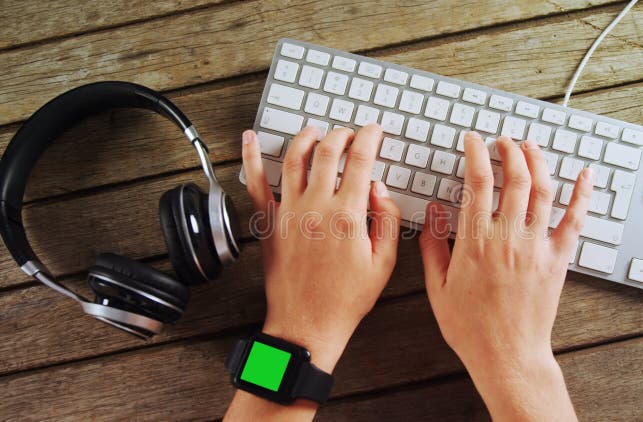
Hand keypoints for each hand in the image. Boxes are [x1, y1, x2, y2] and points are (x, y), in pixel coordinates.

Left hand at [226, 125, 399, 420]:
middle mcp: (316, 208)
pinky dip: (251, 157)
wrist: (307, 325)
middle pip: (327, 152)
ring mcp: (288, 213)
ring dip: (306, 137)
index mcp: (347, 216)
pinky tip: (250, 138)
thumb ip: (387, 219)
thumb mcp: (383, 263)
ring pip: (294, 159)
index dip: (369, 138)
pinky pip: (255, 184)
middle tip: (350, 133)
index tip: (374, 131)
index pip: (360, 161)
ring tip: (315, 129)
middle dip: (342, 134)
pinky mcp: (268, 224)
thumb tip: (379, 187)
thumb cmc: (346, 299)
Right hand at [419, 132, 591, 420]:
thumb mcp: (438, 287)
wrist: (507, 357)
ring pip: (543, 191)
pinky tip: (585, 175)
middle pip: (515, 178)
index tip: (473, 141)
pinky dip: (582, 195)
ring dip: (538, 162)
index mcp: (476, 242)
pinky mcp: (558, 261)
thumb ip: (434, 245)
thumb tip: (432, 210)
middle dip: (509, 150)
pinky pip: (574, 221)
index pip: (477, 182)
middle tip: (504, 140)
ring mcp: (537, 248)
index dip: (475, 154)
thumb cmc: (470, 327)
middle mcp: (508, 238)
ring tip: (531, 147)